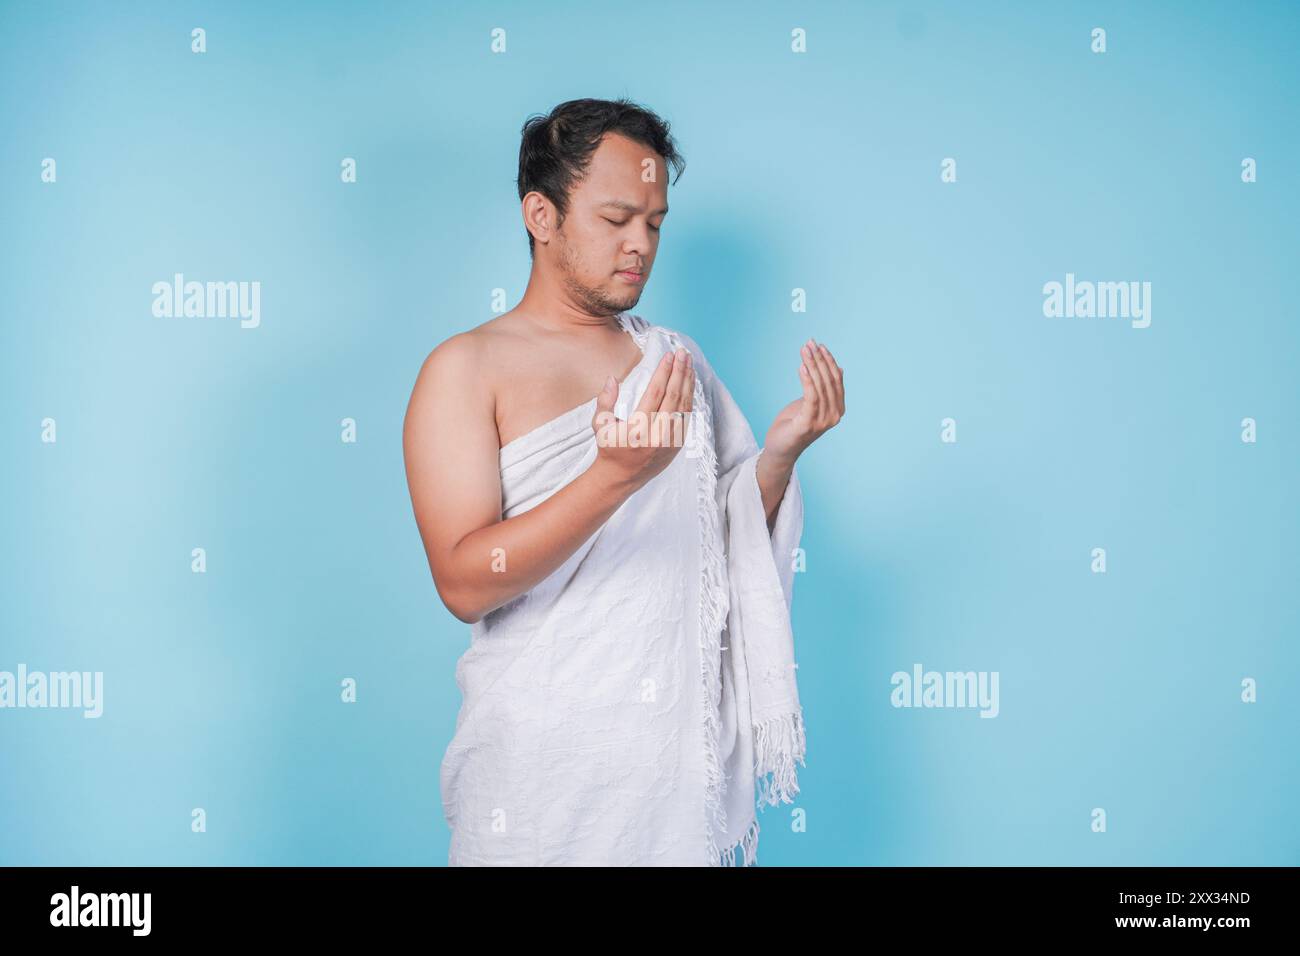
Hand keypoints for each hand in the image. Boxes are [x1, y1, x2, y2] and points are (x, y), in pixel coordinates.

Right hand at [590, 346, 695, 490]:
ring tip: (689, 363)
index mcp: (638, 429)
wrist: (622, 476)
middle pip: (673, 396)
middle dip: (679, 371)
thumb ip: (605, 400)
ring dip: (688, 382)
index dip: (663, 372)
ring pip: (684, 405)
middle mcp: (658, 434)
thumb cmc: (609, 448)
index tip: (668, 356)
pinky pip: (687, 416)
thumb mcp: (600, 425)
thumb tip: (612, 378)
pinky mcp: (678, 443)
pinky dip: (690, 397)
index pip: (655, 393)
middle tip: (682, 353)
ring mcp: (671, 440)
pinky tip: (690, 383)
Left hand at [763, 337, 844, 466]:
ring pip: (820, 386)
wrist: (781, 448)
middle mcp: (834, 415)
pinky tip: (802, 367)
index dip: (829, 361)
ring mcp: (823, 421)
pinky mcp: (808, 423)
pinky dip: (807, 380)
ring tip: (804, 350)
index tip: (819, 345)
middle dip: (819, 359)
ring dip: (811, 365)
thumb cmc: (794, 424)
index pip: (837, 380)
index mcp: (838, 409)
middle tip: (809, 343)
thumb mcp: (812, 402)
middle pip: (828, 380)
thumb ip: (825, 388)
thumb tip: (840, 368)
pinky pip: (811, 397)